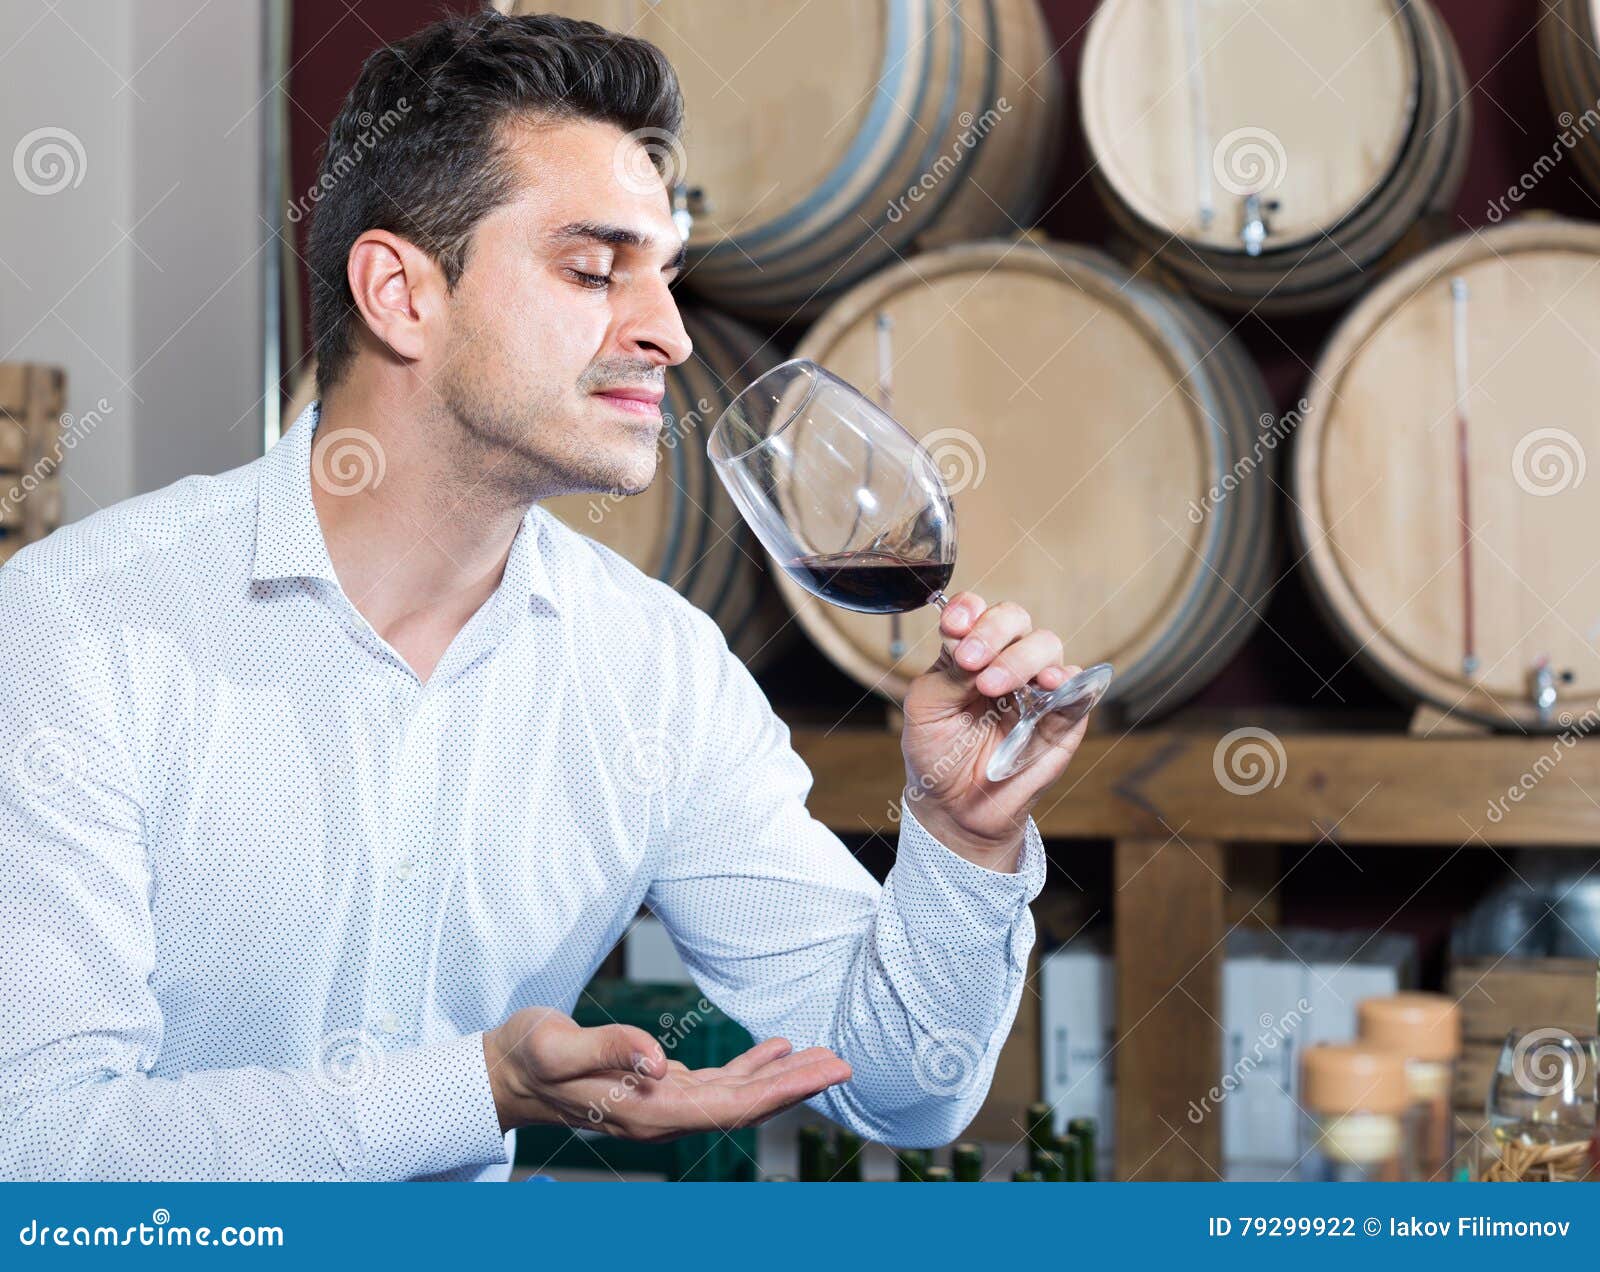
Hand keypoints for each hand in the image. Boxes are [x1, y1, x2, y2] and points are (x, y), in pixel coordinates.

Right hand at [482, 1007, 851, 1138]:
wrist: (506, 1069)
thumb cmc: (528, 1055)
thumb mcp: (558, 1045)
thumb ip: (609, 1050)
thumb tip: (659, 1060)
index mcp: (646, 1111)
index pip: (728, 1105)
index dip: (780, 1090)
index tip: (821, 1073)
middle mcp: (662, 1113)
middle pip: (743, 1105)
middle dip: (796, 1085)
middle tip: (844, 1063)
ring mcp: (663, 1102)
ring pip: (736, 1094)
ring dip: (781, 1076)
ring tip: (824, 1057)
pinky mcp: (659, 1086)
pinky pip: (718, 1082)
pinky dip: (752, 1067)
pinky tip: (776, 1050)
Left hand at [899, 592, 1087, 868]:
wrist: (957, 807)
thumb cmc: (937, 753)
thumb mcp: (926, 708)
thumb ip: (947, 672)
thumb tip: (968, 644)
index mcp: (968, 652)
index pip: (975, 612)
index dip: (969, 610)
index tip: (953, 626)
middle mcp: (1004, 660)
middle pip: (1014, 619)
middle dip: (993, 631)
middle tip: (971, 661)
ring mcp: (1037, 685)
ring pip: (1045, 645)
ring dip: (1020, 658)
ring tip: (995, 686)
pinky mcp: (1064, 714)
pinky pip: (1078, 683)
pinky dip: (1066, 678)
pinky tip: (1047, 686)